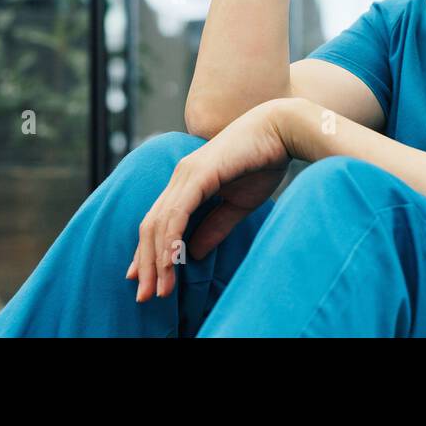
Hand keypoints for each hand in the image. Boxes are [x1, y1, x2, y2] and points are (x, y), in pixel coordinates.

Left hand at [125, 99, 294, 301]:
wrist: (283, 130)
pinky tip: (170, 262)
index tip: (144, 279)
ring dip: (156, 259)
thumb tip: (195, 254)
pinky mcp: (197, 174)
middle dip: (146, 263)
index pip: (158, 222)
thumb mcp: (238, 204)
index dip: (148, 252)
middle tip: (143, 296)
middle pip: (150, 226)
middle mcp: (180, 177)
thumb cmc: (265, 161)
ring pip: (159, 223)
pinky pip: (176, 213)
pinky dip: (171, 240)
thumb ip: (215, 226)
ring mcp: (186, 174)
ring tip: (158, 288)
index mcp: (188, 182)